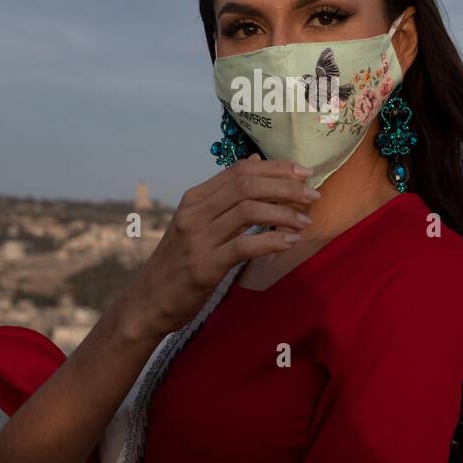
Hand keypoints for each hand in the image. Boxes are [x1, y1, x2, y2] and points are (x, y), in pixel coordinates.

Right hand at [118, 155, 319, 339]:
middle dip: (285, 186)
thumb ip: (225, 194)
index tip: (303, 172)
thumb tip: (253, 161)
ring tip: (305, 221)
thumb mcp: (197, 221)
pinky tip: (290, 242)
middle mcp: (194, 213)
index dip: (275, 168)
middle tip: (312, 194)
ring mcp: (199, 239)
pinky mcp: (206, 266)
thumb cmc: (179, 261)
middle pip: (246, 186)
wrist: (149, 301)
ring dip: (284, 213)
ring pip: (249, 211)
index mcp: (194, 199)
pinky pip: (245, 246)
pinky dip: (272, 241)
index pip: (239, 171)